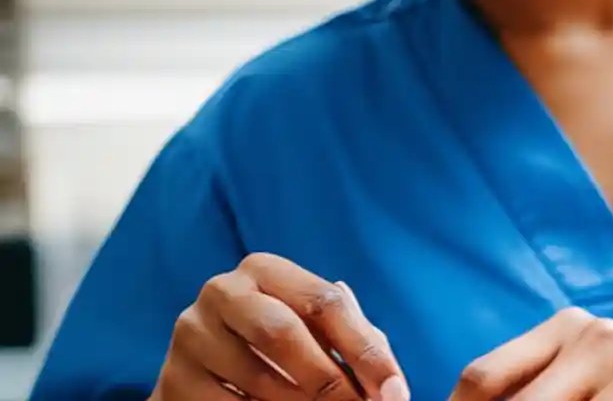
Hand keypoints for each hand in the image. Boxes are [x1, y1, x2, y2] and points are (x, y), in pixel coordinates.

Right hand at [152, 252, 409, 400]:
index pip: (326, 302)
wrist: (209, 378)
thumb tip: (391, 385)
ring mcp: (191, 333)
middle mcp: (222, 291)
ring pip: (256, 376)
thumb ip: (355, 343)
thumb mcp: (319, 335)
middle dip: (329, 379)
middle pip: (282, 332)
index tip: (394, 389)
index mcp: (266, 269)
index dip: (365, 349)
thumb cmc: (283, 351)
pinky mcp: (172, 379)